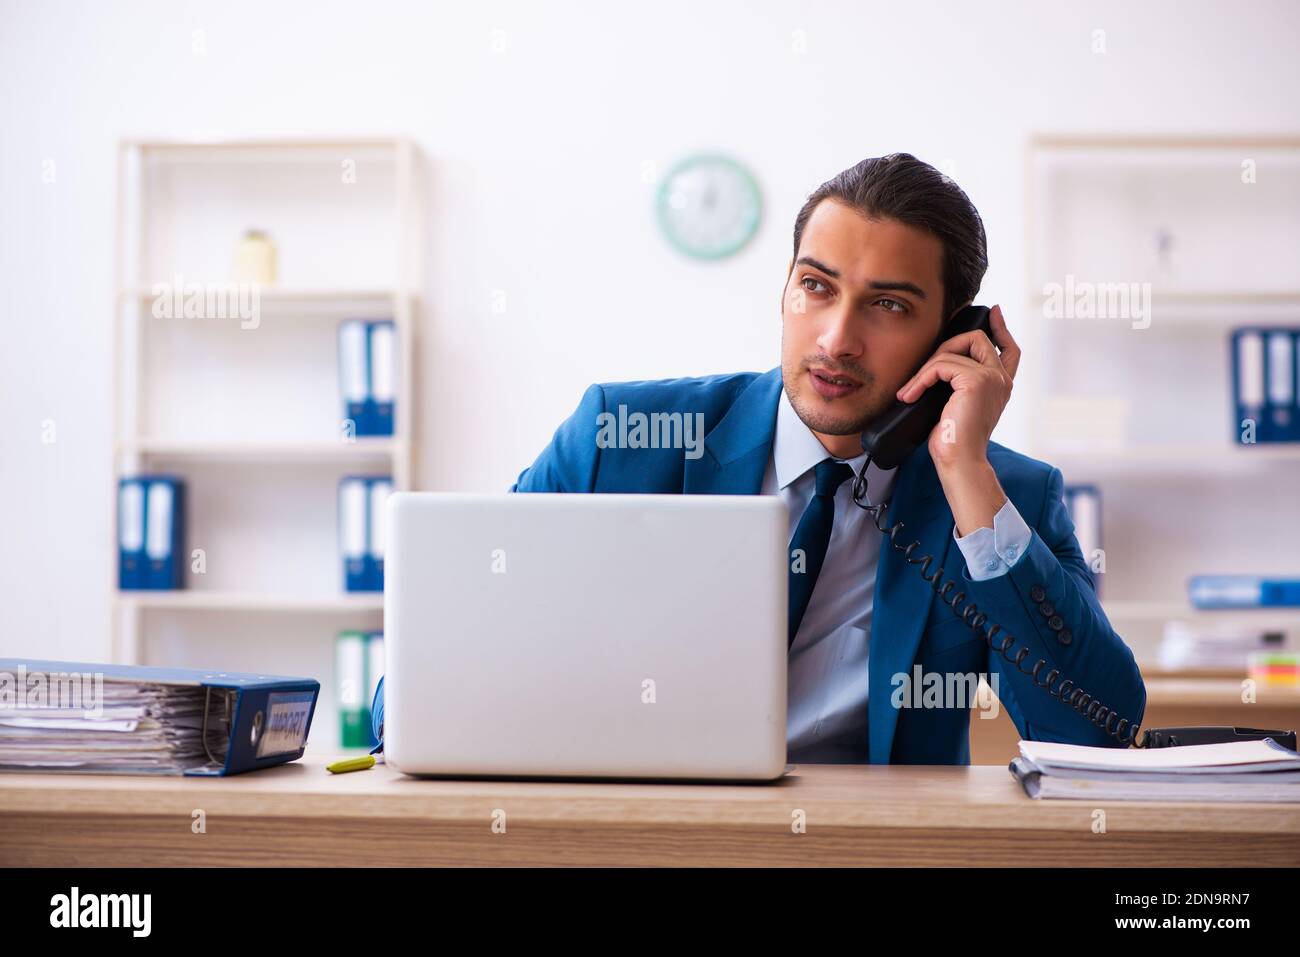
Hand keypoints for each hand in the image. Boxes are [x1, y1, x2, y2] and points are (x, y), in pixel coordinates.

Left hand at [894, 304, 1020, 473]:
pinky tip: (910, 395)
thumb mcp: (956, 406)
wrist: (959, 461)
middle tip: (924, 370)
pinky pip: (941, 364)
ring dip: (925, 369)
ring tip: (910, 391)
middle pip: (977, 338)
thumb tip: (938, 366)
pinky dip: (921, 378)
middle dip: (946, 345)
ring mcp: (991, 378)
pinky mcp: (976, 381)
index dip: (1001, 328)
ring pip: (954, 349)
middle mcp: (1001, 379)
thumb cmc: (953, 441)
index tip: (993, 311)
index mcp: (1001, 385)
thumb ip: (957, 384)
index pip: (1009, 348)